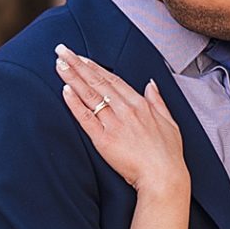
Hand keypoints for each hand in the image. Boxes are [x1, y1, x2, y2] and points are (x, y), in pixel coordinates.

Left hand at [55, 46, 187, 194]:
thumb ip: (158, 101)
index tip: (81, 58)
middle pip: (97, 82)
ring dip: (73, 78)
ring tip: (59, 64)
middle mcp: (126, 110)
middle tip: (63, 50)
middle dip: (78, 64)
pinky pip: (86, 118)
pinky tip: (64, 91)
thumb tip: (151, 85)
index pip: (113, 80)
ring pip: (89, 95)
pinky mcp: (104, 140)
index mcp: (140, 105)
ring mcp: (114, 124)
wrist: (164, 177)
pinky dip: (75, 103)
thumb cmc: (169, 155)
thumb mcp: (170, 123)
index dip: (95, 67)